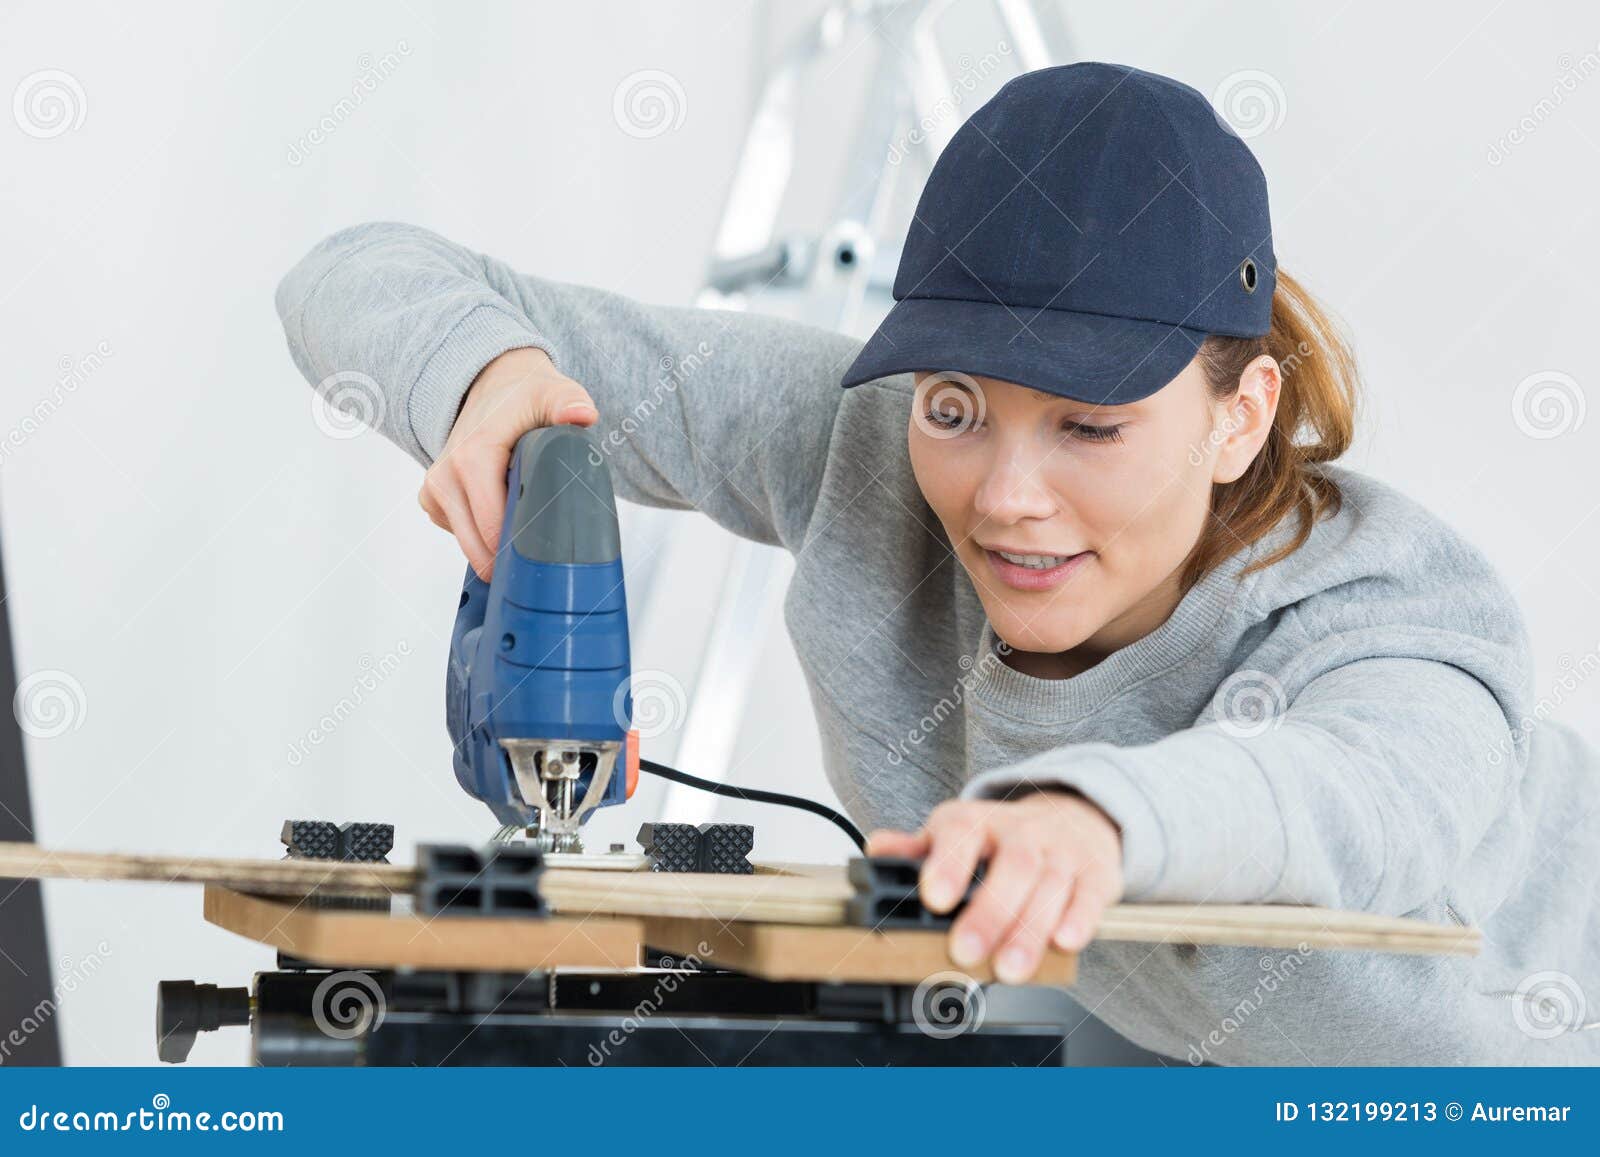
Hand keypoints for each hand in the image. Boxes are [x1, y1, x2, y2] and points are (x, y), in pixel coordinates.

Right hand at [419, 347, 598, 578]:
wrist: (493, 387)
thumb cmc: (523, 396)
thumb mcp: (552, 393)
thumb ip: (569, 404)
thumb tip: (581, 415)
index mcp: (472, 457)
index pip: (492, 527)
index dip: (523, 548)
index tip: (549, 556)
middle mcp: (445, 477)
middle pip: (478, 547)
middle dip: (511, 558)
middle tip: (546, 557)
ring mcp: (434, 491)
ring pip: (469, 547)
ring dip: (498, 548)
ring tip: (528, 530)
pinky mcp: (433, 501)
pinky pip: (462, 536)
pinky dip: (483, 536)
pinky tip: (505, 516)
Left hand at [866, 791, 1122, 984]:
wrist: (1072, 817)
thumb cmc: (1002, 839)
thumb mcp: (955, 836)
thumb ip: (915, 850)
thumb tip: (875, 851)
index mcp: (978, 821)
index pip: (961, 833)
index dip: (947, 864)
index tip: (933, 898)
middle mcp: (1022, 831)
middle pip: (1011, 865)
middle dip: (990, 912)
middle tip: (966, 953)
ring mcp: (1061, 851)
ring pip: (1049, 884)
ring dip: (1029, 930)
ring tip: (1009, 969)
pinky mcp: (1095, 874)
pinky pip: (1089, 895)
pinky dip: (1079, 920)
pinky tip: (1063, 943)